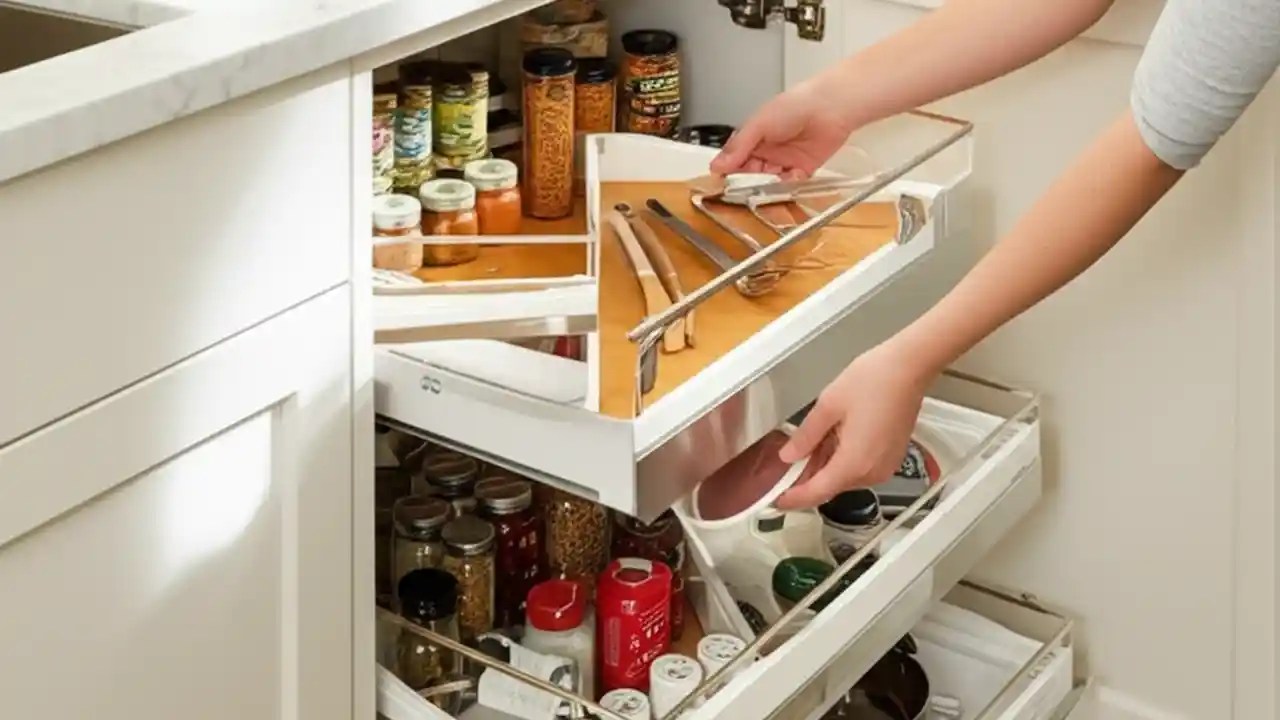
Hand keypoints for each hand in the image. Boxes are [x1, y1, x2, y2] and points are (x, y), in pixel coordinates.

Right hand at [710, 77, 857, 178]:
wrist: (831, 107)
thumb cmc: (796, 105)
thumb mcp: (759, 124)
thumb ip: (738, 146)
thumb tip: (717, 165)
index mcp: (753, 136)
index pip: (734, 160)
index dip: (728, 172)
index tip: (721, 184)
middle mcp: (767, 150)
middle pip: (750, 174)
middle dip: (747, 182)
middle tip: (746, 187)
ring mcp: (784, 161)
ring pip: (769, 182)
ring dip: (767, 186)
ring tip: (768, 183)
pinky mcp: (802, 169)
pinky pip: (790, 184)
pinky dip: (788, 185)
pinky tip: (789, 177)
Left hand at [775, 341, 931, 509]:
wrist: (910, 368)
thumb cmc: (874, 381)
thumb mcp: (828, 406)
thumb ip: (805, 436)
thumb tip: (789, 456)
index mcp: (854, 464)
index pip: (816, 493)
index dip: (793, 499)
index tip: (777, 500)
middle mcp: (872, 472)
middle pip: (831, 487)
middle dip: (808, 479)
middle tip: (787, 463)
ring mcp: (885, 466)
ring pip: (845, 478)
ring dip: (826, 468)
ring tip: (812, 443)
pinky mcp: (891, 458)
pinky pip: (861, 468)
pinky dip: (843, 461)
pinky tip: (833, 440)